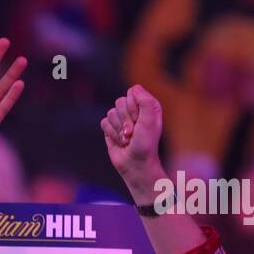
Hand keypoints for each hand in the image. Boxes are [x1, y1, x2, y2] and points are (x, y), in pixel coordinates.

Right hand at [100, 84, 164, 199]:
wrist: (135, 164)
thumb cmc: (145, 144)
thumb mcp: (150, 120)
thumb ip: (145, 101)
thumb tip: (133, 89)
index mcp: (147, 105)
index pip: (132, 93)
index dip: (133, 106)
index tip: (139, 121)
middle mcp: (134, 111)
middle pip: (119, 102)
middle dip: (124, 120)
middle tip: (132, 133)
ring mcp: (122, 119)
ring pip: (110, 113)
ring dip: (118, 129)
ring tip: (127, 139)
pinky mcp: (111, 129)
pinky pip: (104, 122)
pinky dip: (111, 134)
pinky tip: (119, 142)